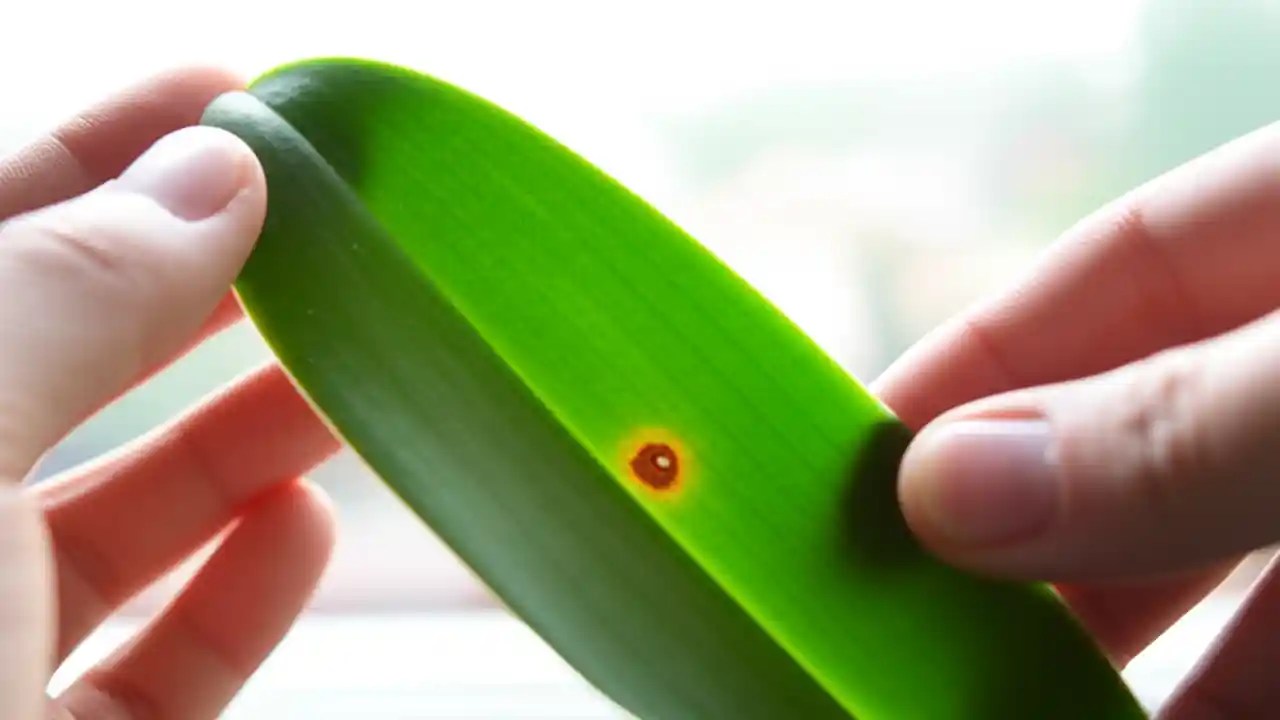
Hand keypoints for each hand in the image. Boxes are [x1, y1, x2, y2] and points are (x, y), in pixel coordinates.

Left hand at [0, 69, 338, 718]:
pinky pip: (151, 655)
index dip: (99, 151)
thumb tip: (213, 171)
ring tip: (347, 370)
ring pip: (113, 512)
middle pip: (54, 367)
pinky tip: (297, 519)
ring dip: (240, 432)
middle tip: (320, 230)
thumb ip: (70, 290)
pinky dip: (238, 583)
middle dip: (194, 287)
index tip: (236, 98)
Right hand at [875, 122, 1279, 717]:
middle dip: (1029, 549)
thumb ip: (1180, 426)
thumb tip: (947, 486)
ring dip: (1114, 668)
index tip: (857, 472)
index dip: (976, 367)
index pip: (1114, 275)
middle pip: (1145, 447)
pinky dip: (1220, 708)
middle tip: (913, 637)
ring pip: (1220, 580)